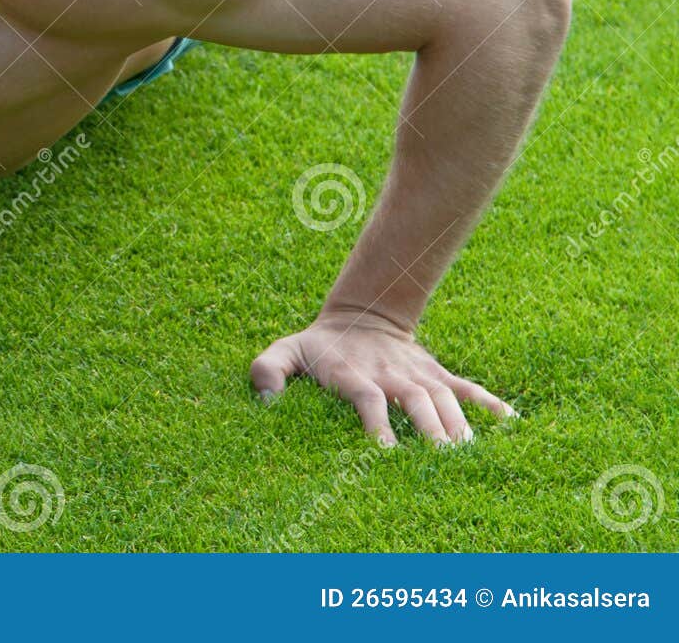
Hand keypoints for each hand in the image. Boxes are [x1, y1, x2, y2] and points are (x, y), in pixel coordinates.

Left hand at [249, 309, 515, 445]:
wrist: (360, 315)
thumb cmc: (319, 346)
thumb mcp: (286, 351)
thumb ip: (268, 369)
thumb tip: (265, 399)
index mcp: (353, 374)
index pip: (367, 398)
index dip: (376, 423)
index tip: (385, 452)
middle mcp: (390, 375)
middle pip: (415, 402)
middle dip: (429, 430)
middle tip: (443, 461)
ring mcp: (417, 375)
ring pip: (444, 399)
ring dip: (459, 425)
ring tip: (471, 456)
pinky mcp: (437, 374)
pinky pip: (468, 388)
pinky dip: (490, 403)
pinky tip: (512, 422)